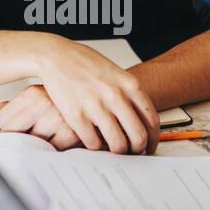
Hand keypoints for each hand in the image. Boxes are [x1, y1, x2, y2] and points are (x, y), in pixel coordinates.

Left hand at [0, 85, 84, 149]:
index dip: (4, 128)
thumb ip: (8, 109)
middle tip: (25, 134)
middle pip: (15, 133)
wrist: (98, 100)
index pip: (4, 120)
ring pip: (32, 143)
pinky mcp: (73, 134)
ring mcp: (60, 120)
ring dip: (34, 144)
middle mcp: (46, 105)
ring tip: (44, 135)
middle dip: (16, 138)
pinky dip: (51, 149)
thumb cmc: (64, 100)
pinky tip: (56, 140)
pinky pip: (51, 150)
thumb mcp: (35, 98)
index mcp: (34, 93)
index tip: (9, 129)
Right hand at [19, 37, 159, 153]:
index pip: (152, 121)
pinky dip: (96, 148)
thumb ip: (129, 94)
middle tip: (133, 153)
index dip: (153, 139)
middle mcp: (116, 96)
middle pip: (139, 137)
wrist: (56, 56)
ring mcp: (96, 107)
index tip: (149, 146)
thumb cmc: (84, 63)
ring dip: (118, 152)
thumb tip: (141, 120)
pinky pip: (94, 144)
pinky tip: (95, 143)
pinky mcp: (77, 116)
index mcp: (130, 85)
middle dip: (138, 150)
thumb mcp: (116, 73)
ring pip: (118, 145)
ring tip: (114, 150)